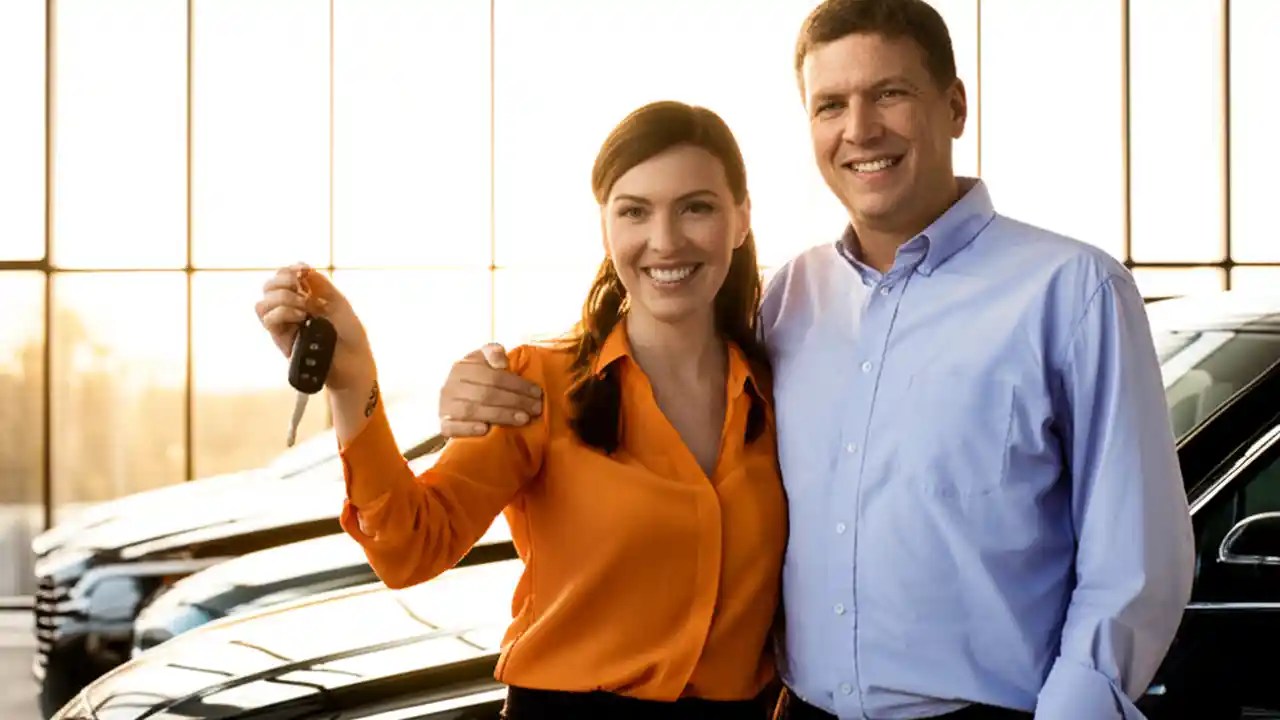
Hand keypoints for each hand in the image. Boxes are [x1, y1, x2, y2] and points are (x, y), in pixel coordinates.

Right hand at [254, 263, 375, 391]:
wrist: (353, 360)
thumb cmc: (349, 333)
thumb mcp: (338, 303)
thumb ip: (321, 285)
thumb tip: (304, 269)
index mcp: (304, 296)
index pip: (284, 276)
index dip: (289, 269)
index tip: (304, 270)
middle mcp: (290, 309)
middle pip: (268, 287)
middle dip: (282, 280)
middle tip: (301, 288)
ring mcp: (284, 325)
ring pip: (262, 304)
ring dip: (281, 297)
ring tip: (303, 305)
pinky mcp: (281, 340)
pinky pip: (269, 320)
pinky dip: (283, 312)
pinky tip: (301, 316)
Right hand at [438, 343, 543, 436]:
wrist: (452, 400)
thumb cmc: (474, 379)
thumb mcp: (482, 360)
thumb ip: (493, 353)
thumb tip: (501, 362)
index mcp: (462, 367)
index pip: (493, 376)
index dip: (517, 384)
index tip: (537, 392)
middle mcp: (450, 386)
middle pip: (486, 394)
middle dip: (515, 401)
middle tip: (536, 408)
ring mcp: (444, 406)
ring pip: (473, 410)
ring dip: (500, 415)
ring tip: (523, 419)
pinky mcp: (442, 425)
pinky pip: (452, 428)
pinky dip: (469, 428)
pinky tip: (486, 430)